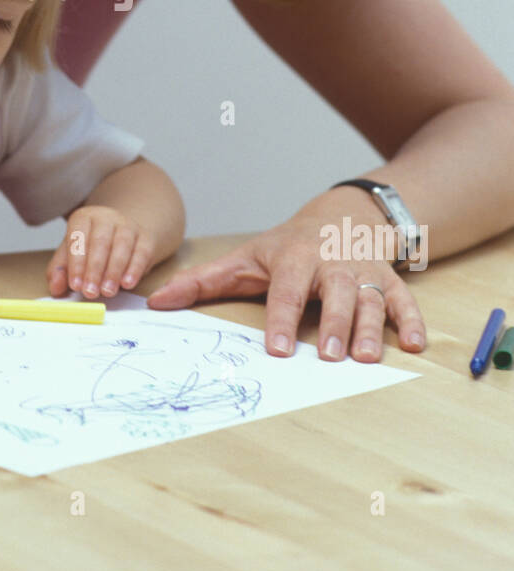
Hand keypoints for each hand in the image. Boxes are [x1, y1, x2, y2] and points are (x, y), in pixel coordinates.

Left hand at [48, 205, 155, 299]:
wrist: (123, 235)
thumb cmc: (92, 248)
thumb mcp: (71, 255)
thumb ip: (60, 271)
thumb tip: (55, 287)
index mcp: (84, 218)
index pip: (78, 237)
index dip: (76, 263)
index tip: (75, 285)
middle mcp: (106, 218)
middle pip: (100, 241)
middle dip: (95, 269)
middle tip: (90, 292)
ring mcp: (128, 225)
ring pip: (122, 245)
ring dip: (114, 271)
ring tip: (107, 291)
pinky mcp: (146, 237)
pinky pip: (142, 252)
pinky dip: (135, 269)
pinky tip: (128, 283)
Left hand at [146, 211, 426, 362]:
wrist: (342, 213)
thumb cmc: (288, 245)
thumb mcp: (245, 257)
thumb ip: (202, 282)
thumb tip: (155, 303)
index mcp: (295, 259)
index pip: (287, 290)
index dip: (281, 319)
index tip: (277, 349)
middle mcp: (332, 264)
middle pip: (335, 295)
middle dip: (333, 325)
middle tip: (329, 357)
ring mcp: (364, 271)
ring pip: (371, 299)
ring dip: (371, 327)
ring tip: (366, 357)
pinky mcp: (389, 278)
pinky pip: (404, 298)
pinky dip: (412, 320)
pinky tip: (416, 345)